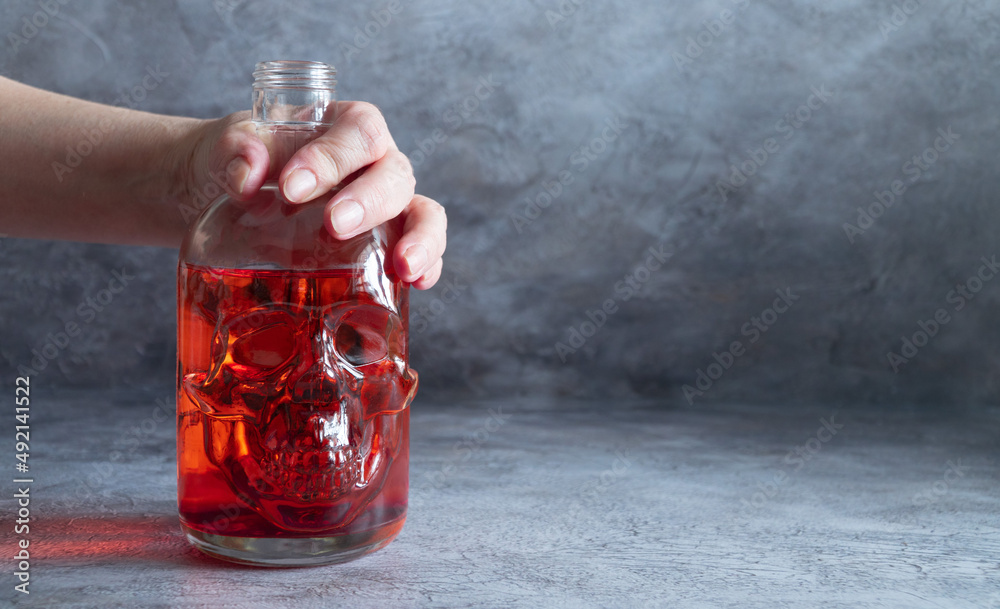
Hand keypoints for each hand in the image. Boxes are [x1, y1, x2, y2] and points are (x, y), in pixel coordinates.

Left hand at [180, 102, 445, 288]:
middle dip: (369, 201)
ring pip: (423, 213)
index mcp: (345, 127)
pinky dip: (427, 267)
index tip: (291, 187)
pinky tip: (416, 284)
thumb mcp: (226, 147)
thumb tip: (247, 175)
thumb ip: (234, 152)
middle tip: (334, 224)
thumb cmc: (238, 163)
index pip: (358, 132)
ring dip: (420, 239)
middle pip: (395, 174)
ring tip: (403, 266)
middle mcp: (376, 164)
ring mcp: (385, 207)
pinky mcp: (385, 245)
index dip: (334, 157)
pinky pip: (422, 253)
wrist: (223, 196)